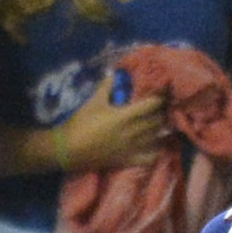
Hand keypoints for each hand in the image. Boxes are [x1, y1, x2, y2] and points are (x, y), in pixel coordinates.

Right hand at [53, 66, 168, 169]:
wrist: (69, 149)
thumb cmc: (81, 124)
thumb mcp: (93, 102)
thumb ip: (106, 87)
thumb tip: (113, 73)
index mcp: (125, 116)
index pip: (151, 105)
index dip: (159, 98)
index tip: (161, 93)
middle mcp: (133, 132)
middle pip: (157, 121)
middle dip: (162, 112)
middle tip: (162, 106)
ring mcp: (132, 148)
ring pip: (156, 137)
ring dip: (161, 129)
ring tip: (162, 122)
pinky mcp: (127, 160)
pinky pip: (149, 158)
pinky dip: (156, 151)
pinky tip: (156, 145)